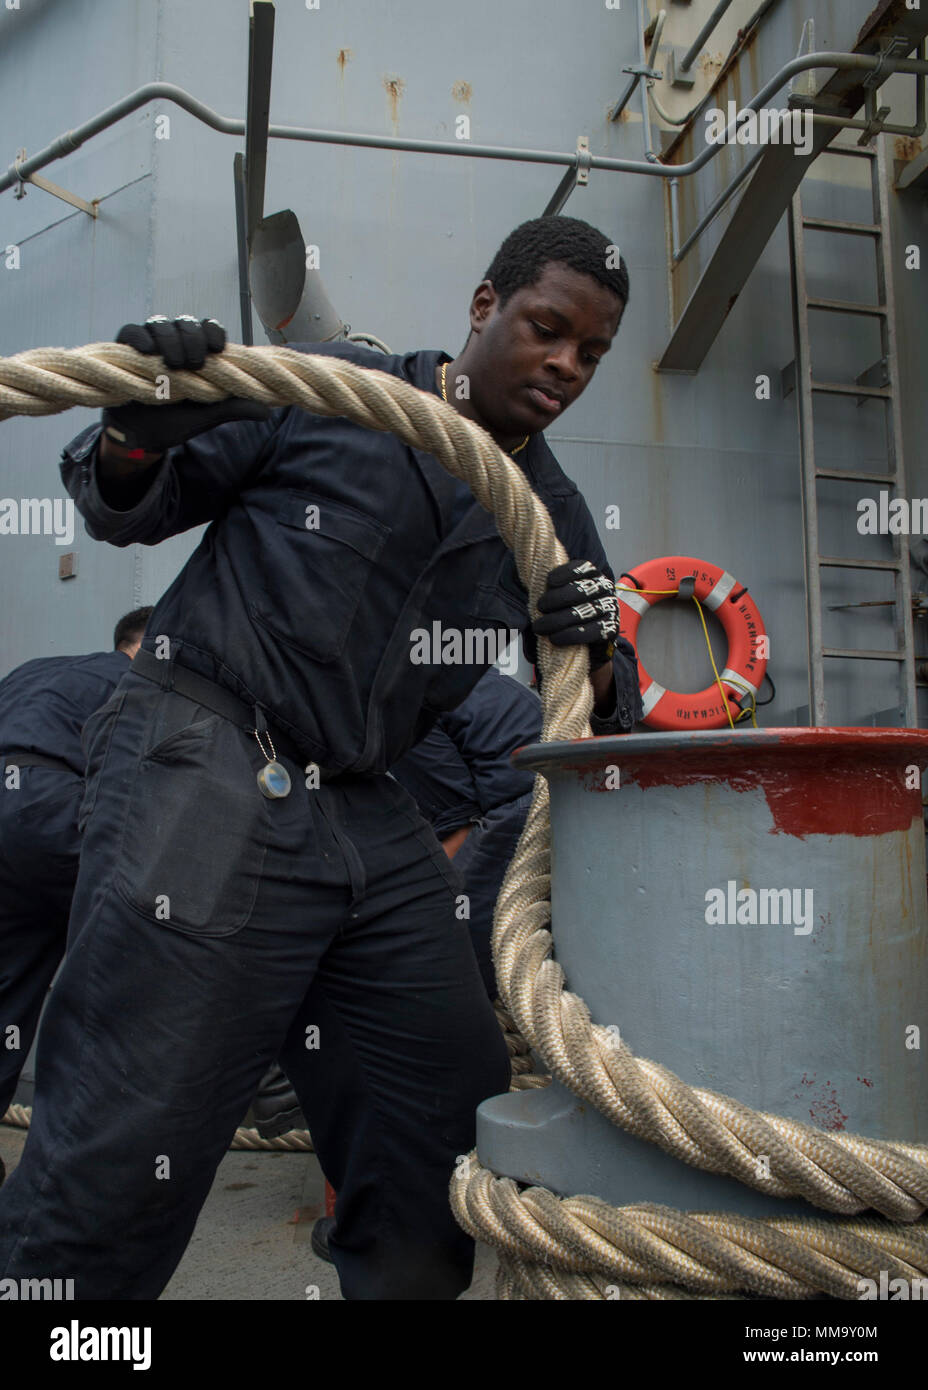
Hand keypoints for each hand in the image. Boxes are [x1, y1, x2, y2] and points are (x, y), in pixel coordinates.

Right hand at [102, 315, 270, 452]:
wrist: (139, 435)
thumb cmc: (174, 420)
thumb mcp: (206, 415)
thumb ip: (232, 408)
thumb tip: (267, 411)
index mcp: (195, 353)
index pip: (208, 329)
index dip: (214, 332)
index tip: (218, 349)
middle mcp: (173, 342)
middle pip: (187, 323)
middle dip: (193, 340)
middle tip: (193, 364)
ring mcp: (149, 343)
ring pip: (161, 323)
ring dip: (170, 340)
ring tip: (173, 365)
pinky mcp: (124, 348)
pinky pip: (132, 331)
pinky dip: (140, 338)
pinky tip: (147, 351)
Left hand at [531, 560, 619, 668]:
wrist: (590, 639)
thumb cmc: (571, 610)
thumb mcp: (564, 593)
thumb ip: (553, 586)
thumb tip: (530, 579)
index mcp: (593, 575)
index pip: (581, 568)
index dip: (565, 573)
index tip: (549, 581)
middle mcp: (605, 588)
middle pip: (579, 591)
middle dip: (554, 600)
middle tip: (539, 608)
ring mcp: (610, 608)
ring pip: (581, 613)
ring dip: (556, 621)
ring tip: (539, 627)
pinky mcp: (611, 629)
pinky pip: (590, 633)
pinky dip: (569, 636)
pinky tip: (555, 638)